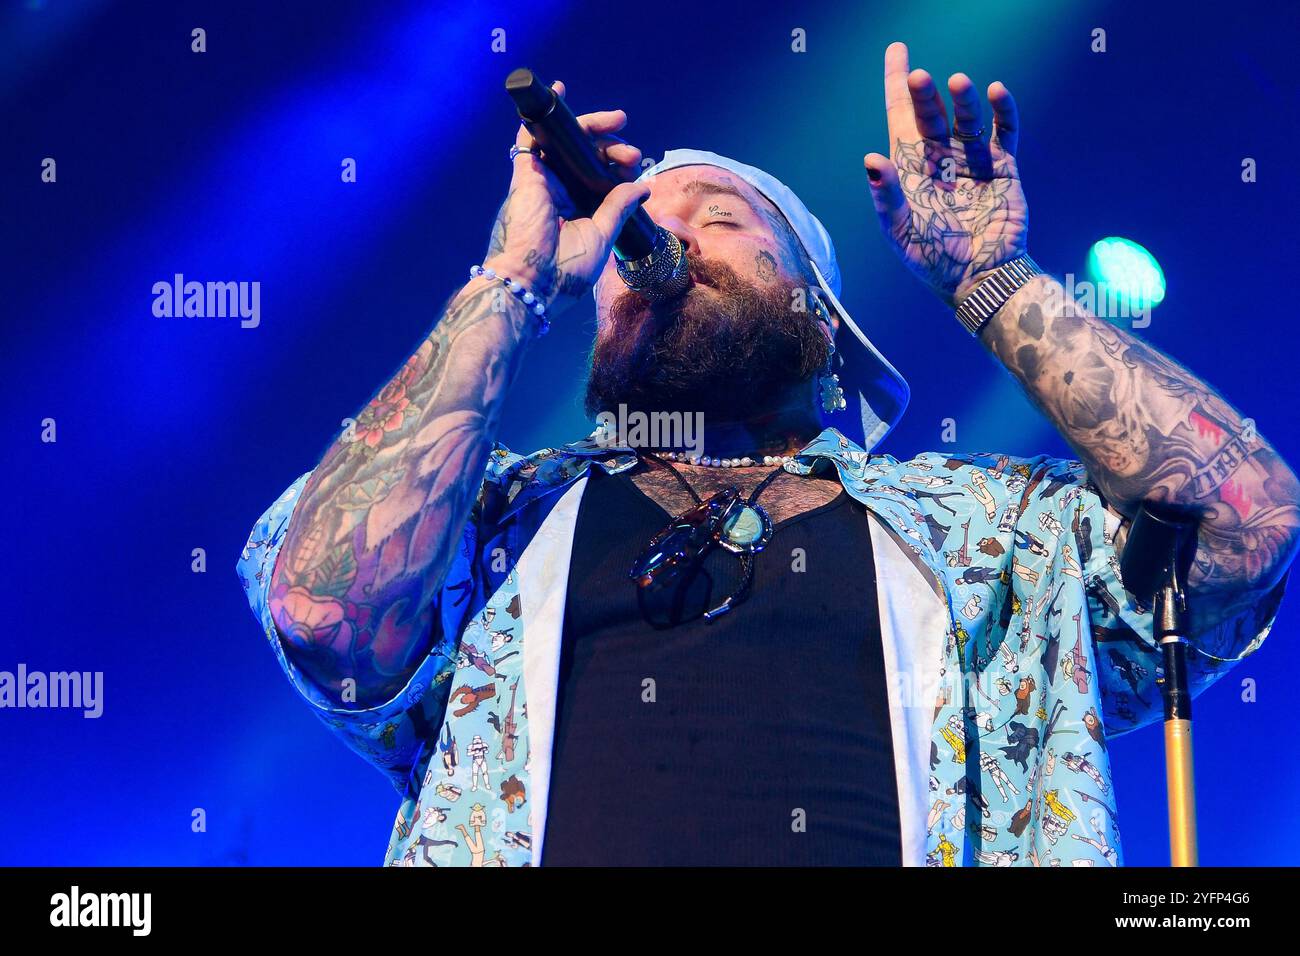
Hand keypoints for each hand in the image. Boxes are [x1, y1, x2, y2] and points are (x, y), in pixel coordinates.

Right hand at [484, 80, 650, 313]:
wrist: (536, 282)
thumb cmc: (567, 270)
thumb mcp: (602, 235)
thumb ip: (618, 208)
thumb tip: (640, 186)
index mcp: (577, 209)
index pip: (598, 174)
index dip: (617, 163)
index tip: (636, 162)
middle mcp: (559, 192)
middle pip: (585, 155)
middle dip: (612, 145)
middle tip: (632, 149)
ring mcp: (542, 182)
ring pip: (565, 142)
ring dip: (590, 126)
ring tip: (617, 120)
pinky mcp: (526, 176)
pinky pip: (530, 138)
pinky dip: (543, 116)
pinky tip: (558, 93)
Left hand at [864, 42, 1027, 304]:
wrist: (979, 279)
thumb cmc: (932, 260)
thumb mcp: (900, 232)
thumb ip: (887, 196)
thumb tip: (870, 158)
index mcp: (909, 167)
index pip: (899, 116)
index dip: (897, 84)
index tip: (898, 50)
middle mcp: (939, 157)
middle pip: (930, 114)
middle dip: (924, 93)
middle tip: (920, 76)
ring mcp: (971, 160)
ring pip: (966, 118)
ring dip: (962, 99)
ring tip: (957, 81)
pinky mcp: (1002, 167)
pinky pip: (1003, 131)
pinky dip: (1002, 111)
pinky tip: (996, 92)